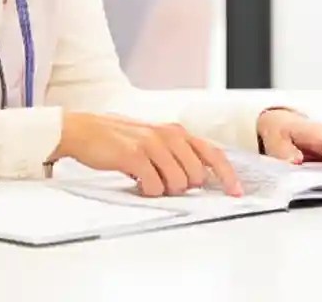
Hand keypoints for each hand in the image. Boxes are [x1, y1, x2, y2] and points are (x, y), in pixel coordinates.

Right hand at [50, 112, 242, 197]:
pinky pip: (154, 187)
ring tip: (146, 178)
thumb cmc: (120, 139)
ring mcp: (153, 144)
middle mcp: (169, 135)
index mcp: (177, 132)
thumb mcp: (154, 140)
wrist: (85, 130)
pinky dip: (148, 191)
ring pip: (178, 183)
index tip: (236, 191)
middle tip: (162, 180)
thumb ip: (177, 153)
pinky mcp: (134, 155)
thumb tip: (198, 178)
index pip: (213, 153)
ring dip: (163, 189)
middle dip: (183, 186)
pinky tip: (136, 181)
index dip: (227, 174)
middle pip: (196, 176)